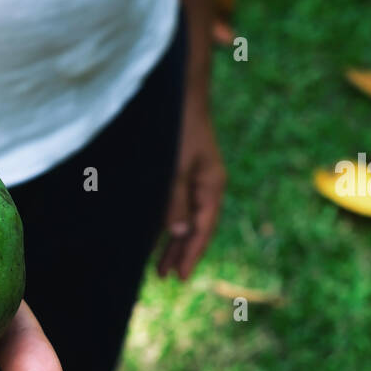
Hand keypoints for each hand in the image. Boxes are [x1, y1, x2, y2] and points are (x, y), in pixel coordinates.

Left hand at [156, 96, 225, 279]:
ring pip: (185, 218)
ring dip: (173, 241)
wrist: (180, 93)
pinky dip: (168, 222)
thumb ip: (175, 200)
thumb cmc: (180, 127)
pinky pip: (177, 205)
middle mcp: (206, 185)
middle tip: (165, 277)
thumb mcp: (175, 167)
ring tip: (161, 265)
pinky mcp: (182, 171)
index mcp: (212, 186)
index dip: (191, 254)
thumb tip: (178, 232)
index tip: (180, 277)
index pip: (203, 229)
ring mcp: (195, 178)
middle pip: (195, 228)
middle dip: (180, 252)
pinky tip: (158, 234)